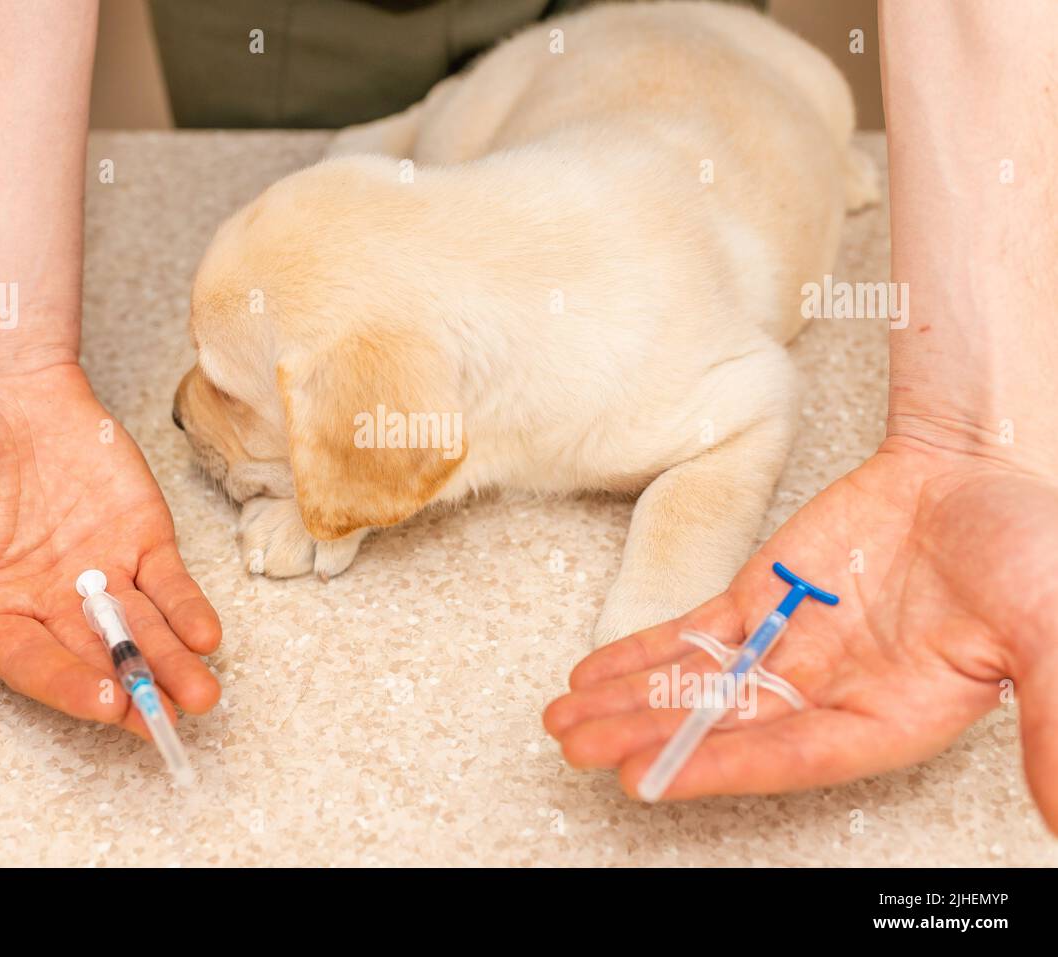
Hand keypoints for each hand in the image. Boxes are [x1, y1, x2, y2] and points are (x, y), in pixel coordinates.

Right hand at [0, 363, 220, 735]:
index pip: (34, 663)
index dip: (69, 686)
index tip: (104, 704)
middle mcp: (50, 603)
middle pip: (97, 658)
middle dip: (134, 691)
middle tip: (166, 719)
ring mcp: (102, 571)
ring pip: (143, 629)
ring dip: (172, 663)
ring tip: (200, 694)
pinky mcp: (141, 536)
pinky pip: (169, 581)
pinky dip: (189, 609)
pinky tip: (205, 637)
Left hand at [544, 436, 1057, 831]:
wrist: (978, 466)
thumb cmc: (1026, 549)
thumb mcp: (1050, 631)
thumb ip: (1053, 719)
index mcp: (887, 721)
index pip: (787, 756)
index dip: (716, 768)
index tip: (646, 777)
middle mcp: (826, 696)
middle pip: (722, 726)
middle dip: (647, 737)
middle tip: (577, 747)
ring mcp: (786, 648)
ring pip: (693, 685)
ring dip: (627, 702)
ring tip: (562, 720)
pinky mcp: (758, 600)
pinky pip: (690, 635)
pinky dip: (639, 653)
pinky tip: (591, 674)